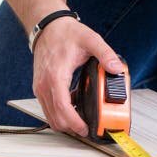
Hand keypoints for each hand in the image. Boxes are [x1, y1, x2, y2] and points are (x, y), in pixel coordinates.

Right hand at [31, 17, 123, 136]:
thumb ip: (105, 54)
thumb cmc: (65, 33)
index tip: (86, 129)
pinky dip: (60, 112)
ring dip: (65, 121)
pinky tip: (73, 104)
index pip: (63, 108)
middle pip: (55, 118)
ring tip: (81, 118)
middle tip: (88, 127)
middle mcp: (44, 84)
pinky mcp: (39, 88)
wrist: (48, 27)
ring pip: (50, 116)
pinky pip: (48, 108)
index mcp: (56, 75)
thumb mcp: (90, 40)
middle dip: (71, 126)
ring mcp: (39, 87)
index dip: (75, 123)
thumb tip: (117, 68)